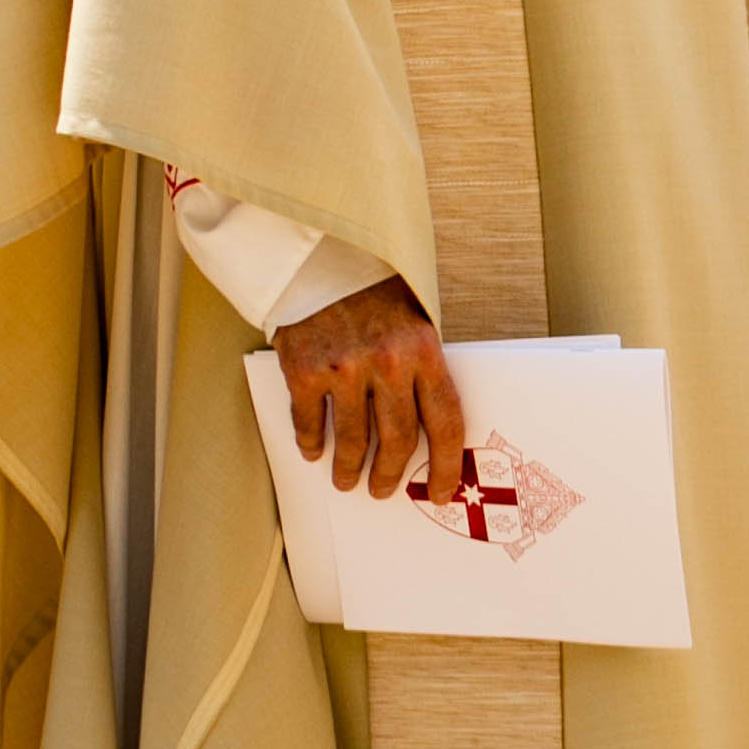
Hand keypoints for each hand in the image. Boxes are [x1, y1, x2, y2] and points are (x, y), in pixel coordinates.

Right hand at [274, 270, 466, 502]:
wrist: (320, 257)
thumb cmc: (374, 292)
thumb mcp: (415, 322)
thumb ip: (421, 370)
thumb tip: (429, 432)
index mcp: (425, 351)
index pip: (445, 422)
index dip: (445, 465)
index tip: (440, 491)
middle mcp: (387, 363)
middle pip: (397, 439)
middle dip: (390, 474)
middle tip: (382, 490)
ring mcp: (343, 368)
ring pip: (351, 440)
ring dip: (349, 468)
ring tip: (346, 480)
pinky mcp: (303, 370)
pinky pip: (308, 423)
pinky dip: (311, 444)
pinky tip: (314, 452)